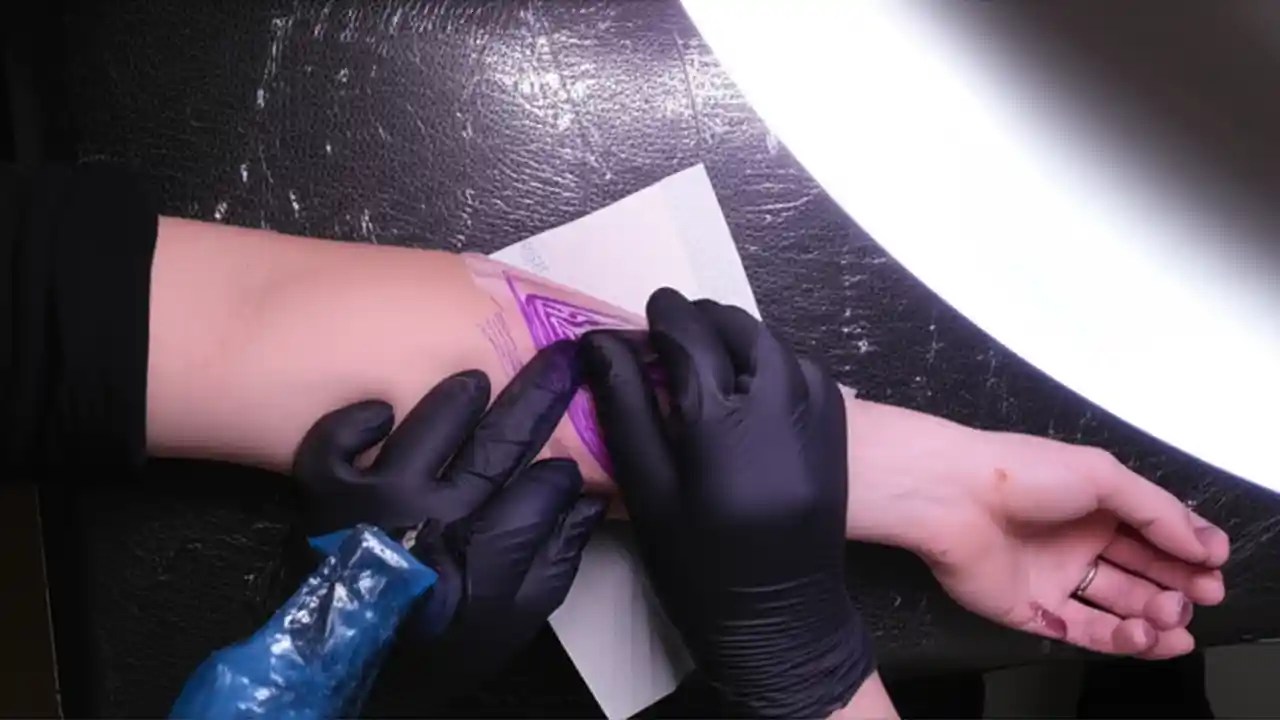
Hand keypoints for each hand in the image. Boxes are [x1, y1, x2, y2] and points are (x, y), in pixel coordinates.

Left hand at [293, 341, 606, 692]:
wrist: (344, 671)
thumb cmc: (437, 645)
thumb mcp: (511, 622)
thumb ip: (554, 561)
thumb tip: (587, 502)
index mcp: (485, 553)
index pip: (542, 487)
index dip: (565, 468)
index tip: (575, 454)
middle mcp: (434, 517)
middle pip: (499, 443)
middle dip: (540, 396)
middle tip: (565, 357)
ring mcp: (376, 500)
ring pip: (428, 427)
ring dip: (459, 398)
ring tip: (478, 379)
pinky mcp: (326, 493)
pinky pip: (337, 440)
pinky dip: (359, 419)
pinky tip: (385, 411)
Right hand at [582, 288, 874, 718]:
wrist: (780, 621)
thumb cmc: (698, 567)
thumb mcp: (647, 492)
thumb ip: (626, 410)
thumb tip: (602, 344)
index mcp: (722, 427)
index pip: (692, 339)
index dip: (666, 315)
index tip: (649, 306)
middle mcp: (778, 410)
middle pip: (741, 331)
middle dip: (704, 321)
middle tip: (673, 329)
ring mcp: (817, 420)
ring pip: (777, 346)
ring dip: (741, 337)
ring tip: (708, 352)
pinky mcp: (837, 434)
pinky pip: (807, 372)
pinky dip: (776, 361)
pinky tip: (750, 382)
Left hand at [848, 401, 1229, 657]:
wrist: (951, 497)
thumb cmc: (1019, 473)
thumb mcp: (1103, 476)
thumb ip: (1157, 511)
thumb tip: (1203, 543)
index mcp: (1094, 502)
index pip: (1153, 532)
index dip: (1187, 551)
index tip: (1215, 566)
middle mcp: (1076, 540)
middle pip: (1141, 573)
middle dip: (1177, 587)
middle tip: (1201, 596)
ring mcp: (1054, 576)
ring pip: (1118, 607)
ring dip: (1154, 617)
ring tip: (1175, 620)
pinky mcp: (1031, 609)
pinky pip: (1084, 631)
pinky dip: (1120, 640)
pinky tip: (1147, 637)